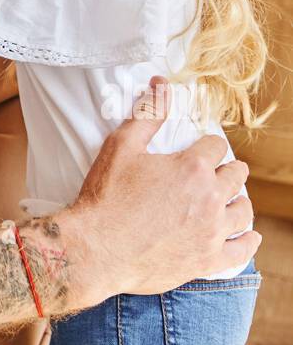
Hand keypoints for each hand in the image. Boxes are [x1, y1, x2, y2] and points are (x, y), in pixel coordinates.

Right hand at [65, 76, 258, 303]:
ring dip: (237, 201)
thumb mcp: (121, 145)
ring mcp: (211, 232)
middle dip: (227, 168)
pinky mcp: (207, 260)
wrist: (95, 248)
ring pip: (243, 211)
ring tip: (229, 200)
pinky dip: (248, 241)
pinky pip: (241, 251)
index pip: (215, 145)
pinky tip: (248, 235)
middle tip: (217, 171)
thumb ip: (147, 113)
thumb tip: (161, 84)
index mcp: (192, 167)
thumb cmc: (106, 196)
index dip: (207, 144)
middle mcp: (209, 198)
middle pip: (236, 175)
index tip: (202, 149)